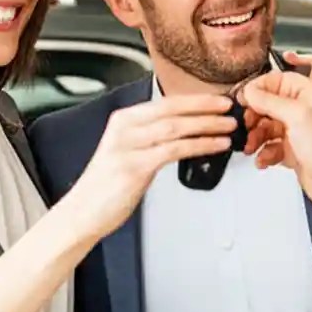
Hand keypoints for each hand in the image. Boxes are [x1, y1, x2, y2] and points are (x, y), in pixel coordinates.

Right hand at [68, 95, 235, 237]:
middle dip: (205, 107)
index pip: (165, 102)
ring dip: (207, 125)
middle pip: (172, 110)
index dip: (194, 99)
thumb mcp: (127, 151)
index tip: (216, 99)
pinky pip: (174, 150)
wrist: (83, 212)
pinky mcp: (134, 167)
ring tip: (228, 126)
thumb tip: (184, 131)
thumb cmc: (106, 186)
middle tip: (229, 106)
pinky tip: (215, 145)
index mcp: (123, 120)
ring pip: (176, 128)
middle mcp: (124, 128)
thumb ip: (150, 138)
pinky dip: (199, 145)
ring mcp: (127, 146)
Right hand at [245, 51, 311, 168]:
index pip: (281, 80)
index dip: (260, 87)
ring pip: (268, 126)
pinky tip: (263, 160)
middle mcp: (306, 111)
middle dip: (255, 114)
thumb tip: (251, 91)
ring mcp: (300, 131)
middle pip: (271, 104)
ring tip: (251, 147)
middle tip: (246, 123)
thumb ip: (271, 101)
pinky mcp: (295, 151)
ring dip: (257, 136)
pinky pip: (272, 146)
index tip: (244, 97)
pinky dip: (265, 153)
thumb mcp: (298, 116)